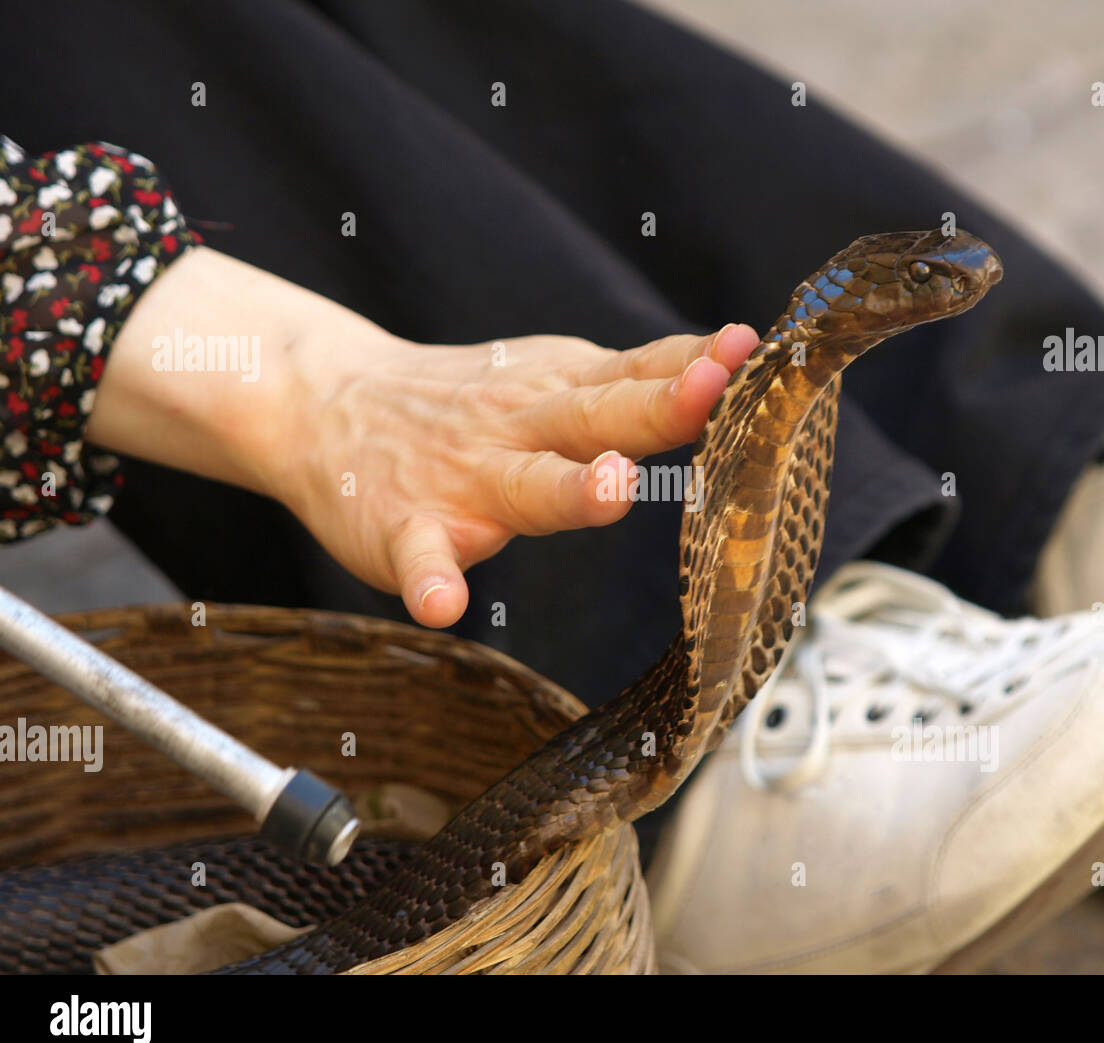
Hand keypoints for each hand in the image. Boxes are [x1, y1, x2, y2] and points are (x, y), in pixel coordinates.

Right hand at [89, 248, 757, 625]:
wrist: (331, 405)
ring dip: (570, 488)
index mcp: (561, 393)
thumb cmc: (471, 401)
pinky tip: (444, 605)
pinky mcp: (406, 529)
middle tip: (710, 393)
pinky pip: (420, 560)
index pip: (639, 376)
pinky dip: (431, 580)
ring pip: (525, 486)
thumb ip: (639, 377)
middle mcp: (521, 430)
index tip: (748, 351)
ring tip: (608, 488)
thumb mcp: (554, 374)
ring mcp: (463, 481)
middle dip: (657, 408)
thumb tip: (738, 355)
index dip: (696, 367)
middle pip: (599, 417)